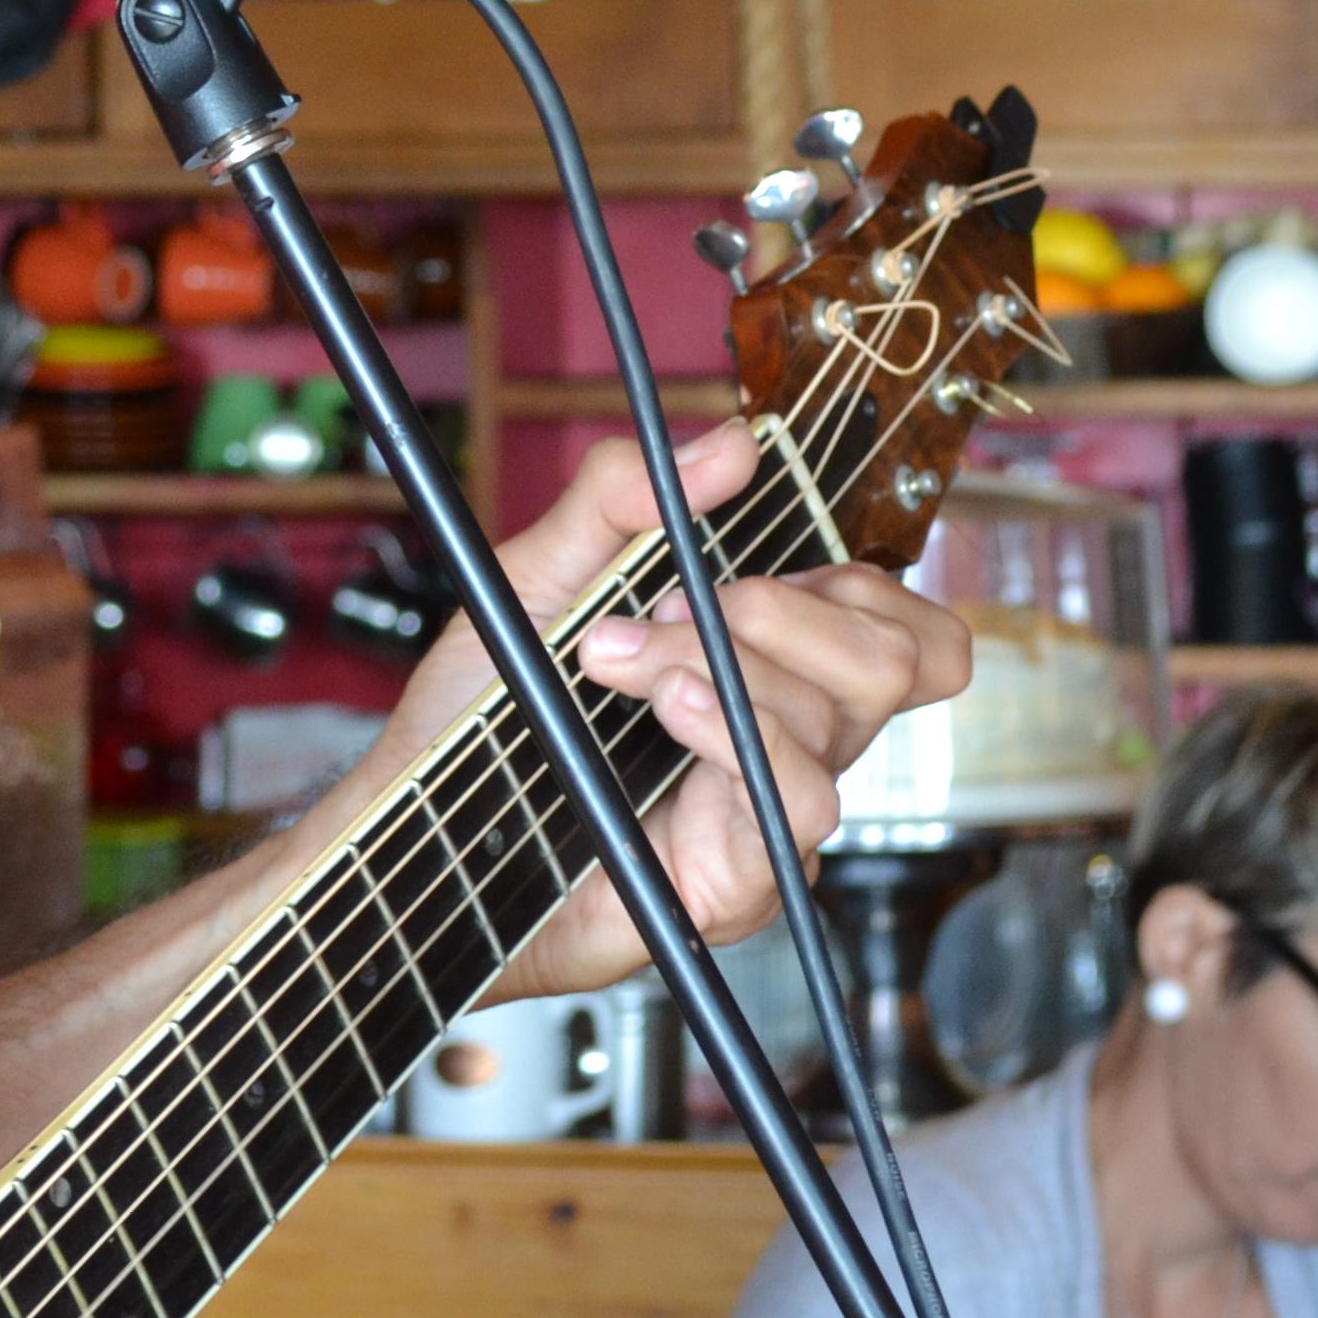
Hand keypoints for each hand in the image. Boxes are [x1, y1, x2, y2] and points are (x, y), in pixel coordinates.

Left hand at [321, 426, 971, 1001]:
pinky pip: (802, 796)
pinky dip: (734, 733)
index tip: (736, 563)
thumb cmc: (484, 713)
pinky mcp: (748, 874)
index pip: (896, 618)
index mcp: (765, 661)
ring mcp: (771, 808)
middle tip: (672, 607)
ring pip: (840, 718)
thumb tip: (732, 442)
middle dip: (785, 610)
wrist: (418, 824)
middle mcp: (787, 734)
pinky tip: (664, 713)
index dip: (855, 580)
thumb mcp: (541, 577)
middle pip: (900, 659)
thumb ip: (623, 499)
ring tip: (612, 660)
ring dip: (717, 663)